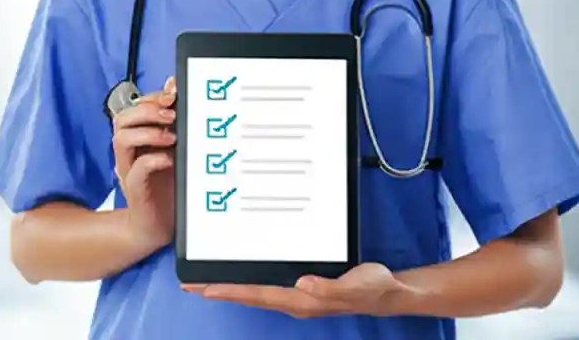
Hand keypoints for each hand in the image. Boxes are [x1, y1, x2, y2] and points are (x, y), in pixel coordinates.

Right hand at [113, 76, 176, 251]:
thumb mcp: (176, 148)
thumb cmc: (167, 185)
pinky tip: (168, 159)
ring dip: (147, 133)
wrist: (159, 225)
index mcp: (137, 139)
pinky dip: (151, 160)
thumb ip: (173, 120)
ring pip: (121, 140)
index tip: (173, 94)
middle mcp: (128, 152)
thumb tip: (173, 85)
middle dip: (147, 111)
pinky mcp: (134, 189)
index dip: (151, 98)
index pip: (134, 108)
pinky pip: (135, 170)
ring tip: (171, 137)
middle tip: (172, 114)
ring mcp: (128, 170)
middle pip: (122, 119)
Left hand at [183, 263, 416, 318]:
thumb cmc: (371, 288)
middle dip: (220, 291)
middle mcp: (295, 300)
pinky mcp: (303, 289)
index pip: (258, 294)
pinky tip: (242, 278)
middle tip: (190, 285)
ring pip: (256, 292)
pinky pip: (268, 286)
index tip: (205, 287)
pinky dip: (249, 282)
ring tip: (206, 283)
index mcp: (303, 299)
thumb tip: (303, 283)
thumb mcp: (354, 285)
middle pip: (250, 295)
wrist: (388, 292)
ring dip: (231, 288)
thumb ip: (328, 286)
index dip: (231, 291)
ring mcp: (298, 296)